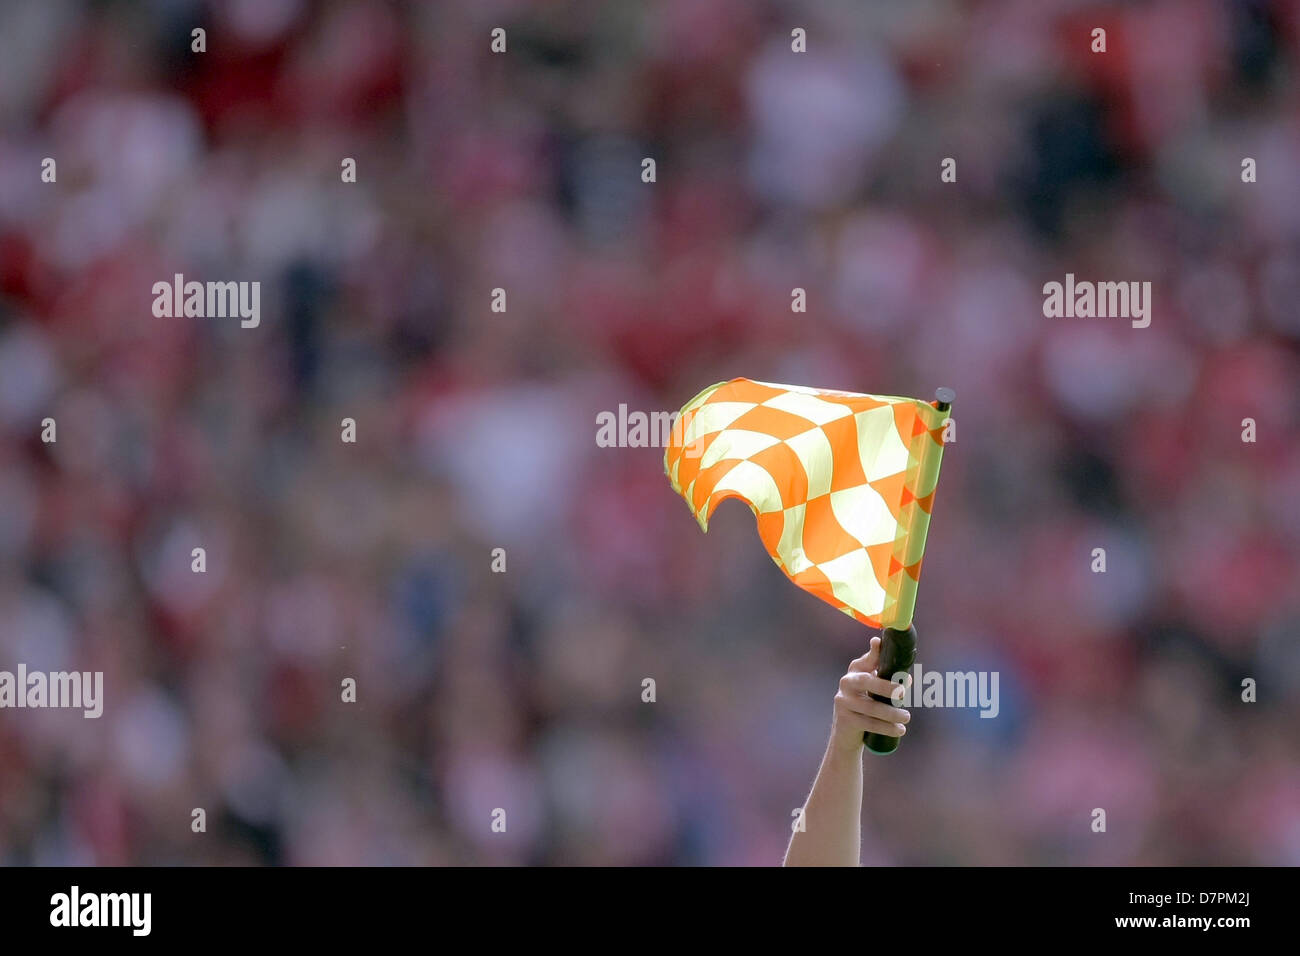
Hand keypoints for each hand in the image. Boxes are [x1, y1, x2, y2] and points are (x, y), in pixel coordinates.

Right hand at [830, 636, 911, 755]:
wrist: (847, 733)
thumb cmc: (866, 706)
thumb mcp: (874, 690)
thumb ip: (888, 681)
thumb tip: (908, 678)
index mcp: (855, 672)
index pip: (865, 660)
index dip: (873, 653)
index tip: (879, 643)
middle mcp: (846, 683)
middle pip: (866, 682)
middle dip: (885, 686)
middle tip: (902, 693)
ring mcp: (843, 701)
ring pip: (870, 707)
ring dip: (891, 713)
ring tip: (907, 717)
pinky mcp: (845, 719)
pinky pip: (868, 723)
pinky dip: (886, 728)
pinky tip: (899, 729)